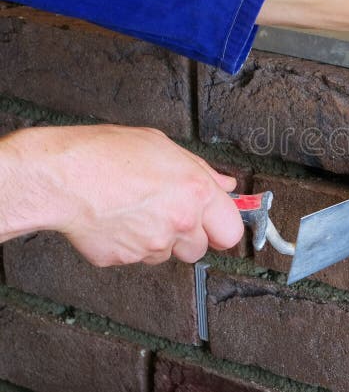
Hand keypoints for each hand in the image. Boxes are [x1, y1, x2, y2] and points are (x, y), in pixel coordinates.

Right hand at [0, 125, 242, 265]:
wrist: (60, 176)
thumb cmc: (106, 154)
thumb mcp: (162, 146)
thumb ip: (201, 170)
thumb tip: (225, 184)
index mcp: (197, 193)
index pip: (231, 231)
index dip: (222, 227)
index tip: (217, 224)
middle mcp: (180, 223)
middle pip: (200, 249)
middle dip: (189, 236)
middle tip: (169, 213)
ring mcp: (152, 245)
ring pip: (167, 254)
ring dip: (159, 240)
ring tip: (136, 211)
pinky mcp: (125, 259)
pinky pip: (136, 258)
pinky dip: (129, 243)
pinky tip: (116, 219)